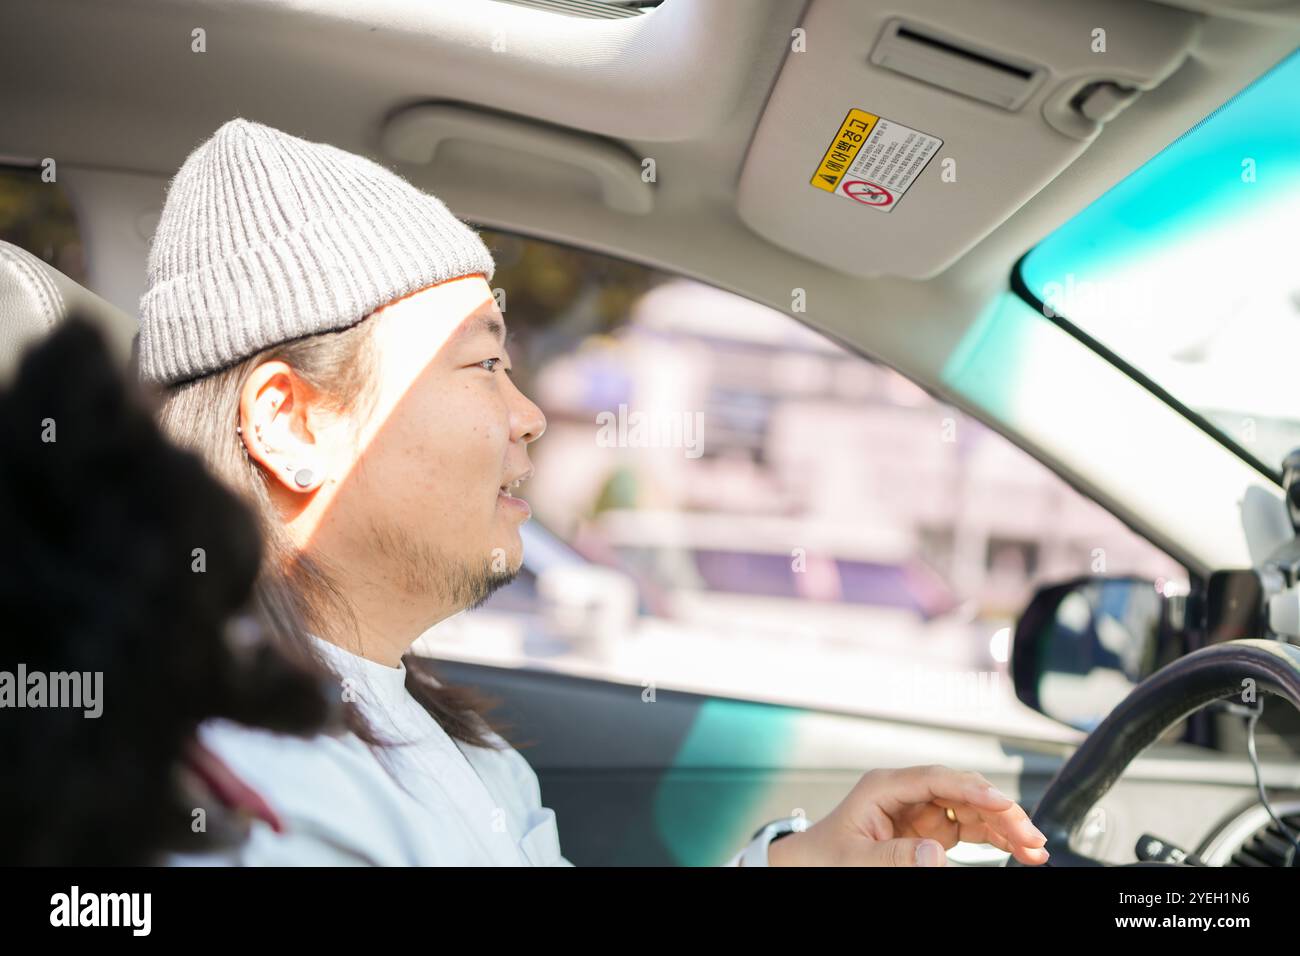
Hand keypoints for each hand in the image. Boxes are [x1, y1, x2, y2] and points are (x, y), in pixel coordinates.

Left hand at [766, 764, 1049, 865]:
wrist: (811, 863)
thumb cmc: (825, 856)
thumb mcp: (854, 859)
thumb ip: (893, 857)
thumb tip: (936, 854)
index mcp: (883, 787)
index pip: (935, 779)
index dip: (971, 788)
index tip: (1001, 803)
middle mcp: (906, 792)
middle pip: (961, 790)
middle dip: (999, 810)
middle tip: (1030, 836)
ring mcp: (921, 809)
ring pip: (971, 808)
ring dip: (1003, 825)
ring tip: (1034, 847)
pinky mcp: (929, 828)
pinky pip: (968, 827)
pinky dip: (993, 837)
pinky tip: (1017, 848)